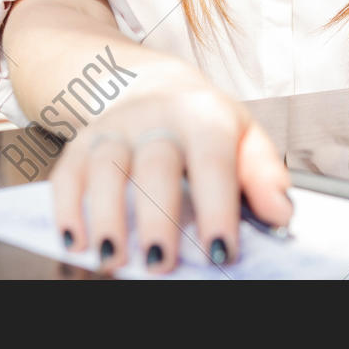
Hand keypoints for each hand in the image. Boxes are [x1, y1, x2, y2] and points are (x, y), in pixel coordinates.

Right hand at [50, 66, 291, 274]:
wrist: (154, 86)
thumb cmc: (204, 124)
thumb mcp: (244, 136)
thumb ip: (264, 174)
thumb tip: (281, 212)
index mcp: (205, 116)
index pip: (213, 161)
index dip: (216, 207)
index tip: (220, 251)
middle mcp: (157, 117)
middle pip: (155, 164)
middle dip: (156, 217)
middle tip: (161, 262)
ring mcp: (115, 128)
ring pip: (106, 166)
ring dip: (106, 215)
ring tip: (111, 257)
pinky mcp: (82, 142)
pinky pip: (67, 172)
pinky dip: (67, 207)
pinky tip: (73, 239)